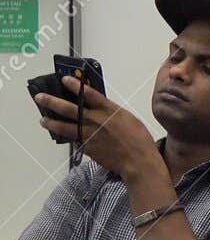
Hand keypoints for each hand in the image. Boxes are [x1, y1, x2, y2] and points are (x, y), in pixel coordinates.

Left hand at [35, 76, 161, 177]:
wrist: (137, 160)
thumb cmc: (139, 138)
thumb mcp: (128, 119)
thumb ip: (112, 112)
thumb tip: (100, 109)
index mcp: (108, 110)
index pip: (88, 94)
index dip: (75, 85)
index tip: (64, 79)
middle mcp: (95, 120)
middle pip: (69, 109)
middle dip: (52, 102)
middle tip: (39, 97)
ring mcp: (89, 134)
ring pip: (65, 127)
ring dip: (52, 122)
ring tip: (43, 121)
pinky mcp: (87, 147)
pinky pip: (76, 141)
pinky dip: (71, 138)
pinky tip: (66, 137)